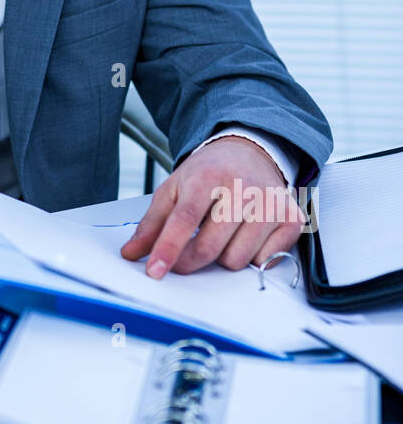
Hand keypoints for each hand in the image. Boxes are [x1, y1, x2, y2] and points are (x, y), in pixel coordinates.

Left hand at [119, 136, 305, 277]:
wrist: (249, 152)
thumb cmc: (208, 174)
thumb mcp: (174, 188)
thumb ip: (151, 223)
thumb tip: (131, 253)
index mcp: (208, 177)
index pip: (184, 219)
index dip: (168, 249)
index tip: (154, 271)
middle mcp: (243, 188)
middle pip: (209, 247)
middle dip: (190, 261)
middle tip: (183, 257)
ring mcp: (270, 204)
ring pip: (236, 260)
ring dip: (222, 256)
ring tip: (222, 232)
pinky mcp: (291, 218)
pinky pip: (264, 262)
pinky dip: (251, 256)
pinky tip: (246, 234)